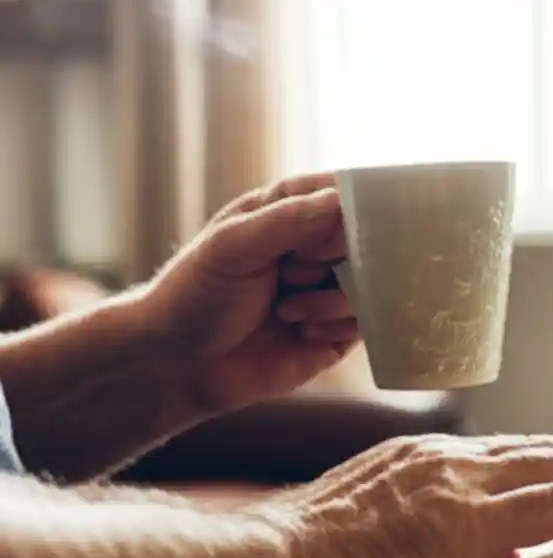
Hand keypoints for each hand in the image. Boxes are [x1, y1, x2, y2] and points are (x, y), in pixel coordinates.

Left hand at [140, 173, 356, 413]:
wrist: (178, 365)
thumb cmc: (195, 295)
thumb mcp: (232, 246)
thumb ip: (287, 220)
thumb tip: (341, 200)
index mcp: (292, 211)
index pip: (346, 192)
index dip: (347, 212)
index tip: (319, 237)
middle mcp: (317, 247)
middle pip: (367, 240)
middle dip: (333, 261)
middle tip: (289, 275)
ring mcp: (330, 290)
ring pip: (371, 284)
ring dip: (330, 300)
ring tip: (286, 311)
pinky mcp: (338, 332)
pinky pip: (366, 322)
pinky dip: (334, 326)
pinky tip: (298, 332)